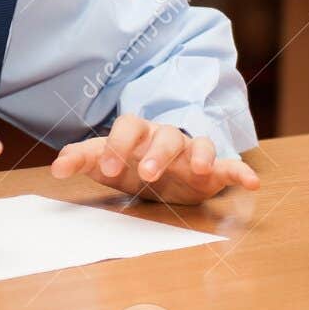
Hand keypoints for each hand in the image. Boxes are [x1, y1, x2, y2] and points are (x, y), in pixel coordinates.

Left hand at [49, 115, 258, 203]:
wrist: (163, 178)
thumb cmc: (129, 166)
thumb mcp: (103, 165)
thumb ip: (81, 160)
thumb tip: (55, 168)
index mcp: (137, 134)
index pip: (127, 127)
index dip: (117, 145)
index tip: (106, 169)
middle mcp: (165, 138)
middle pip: (163, 135)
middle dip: (156, 152)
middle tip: (145, 173)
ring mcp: (190, 152)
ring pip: (195, 144)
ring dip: (196, 155)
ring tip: (195, 169)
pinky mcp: (213, 170)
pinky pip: (230, 165)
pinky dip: (242, 171)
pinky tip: (252, 182)